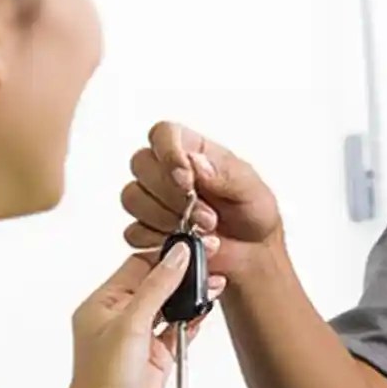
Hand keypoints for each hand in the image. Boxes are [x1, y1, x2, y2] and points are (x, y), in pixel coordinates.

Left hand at [39, 247, 224, 387]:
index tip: (190, 241)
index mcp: (104, 302)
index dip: (165, 253)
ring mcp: (141, 335)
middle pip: (158, 281)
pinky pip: (180, 326)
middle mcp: (122, 316)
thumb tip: (177, 255)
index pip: (138, 265)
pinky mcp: (158, 353)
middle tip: (210, 255)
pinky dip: (194, 316)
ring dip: (192, 293)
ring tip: (215, 281)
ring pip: (172, 303)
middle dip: (184, 270)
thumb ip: (157, 287)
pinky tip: (207, 305)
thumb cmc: (102, 380)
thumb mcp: (131, 323)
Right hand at [121, 121, 283, 278]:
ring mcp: (153, 200)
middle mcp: (167, 170)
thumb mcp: (251, 190)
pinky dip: (160, 240)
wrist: (253, 254)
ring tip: (203, 230)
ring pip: (133, 197)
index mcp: (193, 150)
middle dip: (172, 193)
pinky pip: (134, 232)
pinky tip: (187, 243)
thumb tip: (196, 162)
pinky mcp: (146, 230)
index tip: (186, 177)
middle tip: (207, 214)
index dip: (168, 151)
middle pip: (141, 164)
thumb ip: (226, 173)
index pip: (163, 133)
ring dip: (166, 217)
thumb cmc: (252, 214)